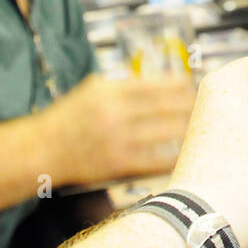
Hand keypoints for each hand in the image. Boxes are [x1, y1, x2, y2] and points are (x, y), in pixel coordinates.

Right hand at [45, 73, 195, 184]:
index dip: (182, 86)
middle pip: (168, 107)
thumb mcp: (92, 89)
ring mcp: (118, 140)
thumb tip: (163, 82)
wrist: (42, 150)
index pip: (156, 85)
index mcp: (109, 91)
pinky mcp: (119, 165)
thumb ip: (124, 84)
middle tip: (205, 107)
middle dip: (191, 106)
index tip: (194, 86)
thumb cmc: (69, 118)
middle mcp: (114, 113)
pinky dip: (175, 156)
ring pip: (168, 132)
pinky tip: (187, 153)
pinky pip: (158, 160)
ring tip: (201, 127)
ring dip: (189, 129)